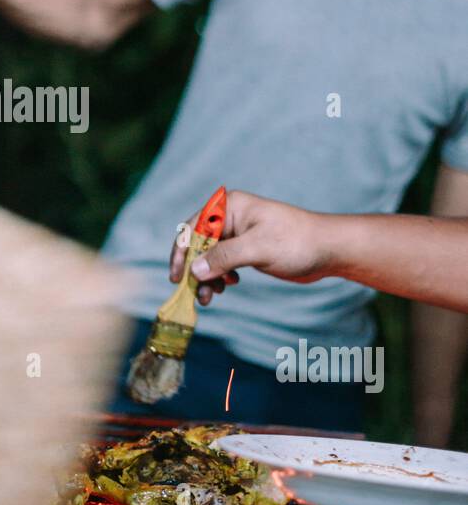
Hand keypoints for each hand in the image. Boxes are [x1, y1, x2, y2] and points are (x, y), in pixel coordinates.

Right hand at [178, 190, 332, 304]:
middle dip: (195, 270)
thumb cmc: (296, 241)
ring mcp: (237, 234)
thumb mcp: (257, 248)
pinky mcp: (246, 249)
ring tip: (212, 297)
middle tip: (197, 295)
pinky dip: (220, 277)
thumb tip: (194, 271)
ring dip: (207, 277)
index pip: (193, 229)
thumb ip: (224, 258)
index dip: (182, 253)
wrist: (327, 250)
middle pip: (199, 245)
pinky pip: (222, 263)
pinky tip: (228, 286)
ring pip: (209, 257)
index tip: (177, 278)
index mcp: (229, 207)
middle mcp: (229, 218)